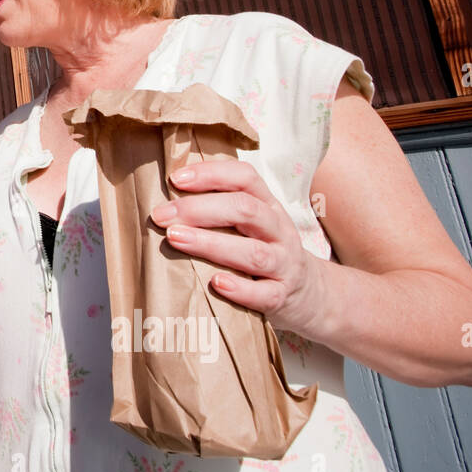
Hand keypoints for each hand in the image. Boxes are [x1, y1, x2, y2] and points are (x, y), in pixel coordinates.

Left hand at [148, 160, 326, 336]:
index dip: (211, 174)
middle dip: (200, 209)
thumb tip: (165, 200)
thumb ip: (219, 210)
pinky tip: (216, 283)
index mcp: (268, 205)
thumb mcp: (250, 224)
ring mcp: (284, 264)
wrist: (310, 294)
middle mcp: (278, 230)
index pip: (245, 178)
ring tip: (176, 239)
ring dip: (211, 244)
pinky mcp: (282, 297)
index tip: (175, 179)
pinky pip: (264, 294)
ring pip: (253, 252)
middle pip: (245, 210)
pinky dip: (240, 289)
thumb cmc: (263, 250)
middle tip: (161, 215)